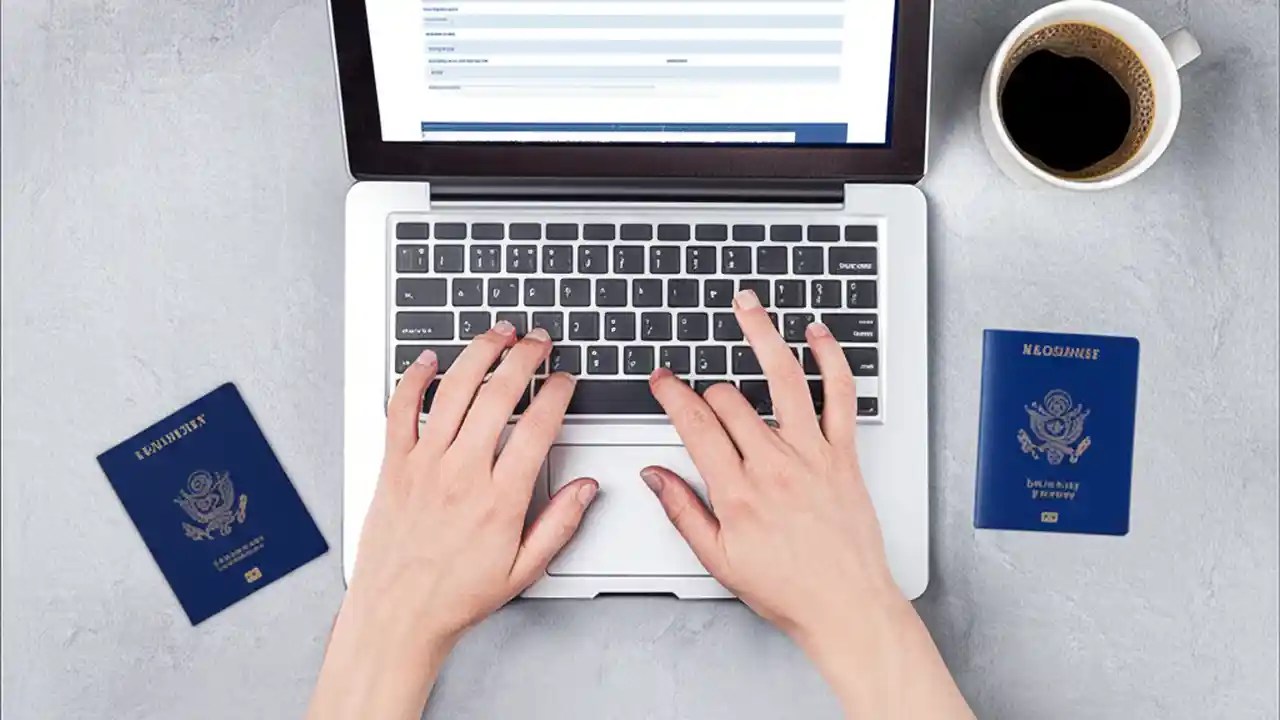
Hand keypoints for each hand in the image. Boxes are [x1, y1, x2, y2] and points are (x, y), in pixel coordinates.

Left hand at [309, 322, 597, 719]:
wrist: (397, 615)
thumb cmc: (456, 596)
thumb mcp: (525, 570)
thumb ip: (560, 524)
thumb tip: (587, 488)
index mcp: (499, 498)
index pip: (537, 426)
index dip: (557, 394)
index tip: (565, 380)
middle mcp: (462, 473)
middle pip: (498, 395)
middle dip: (525, 358)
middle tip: (539, 341)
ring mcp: (424, 465)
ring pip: (453, 391)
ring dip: (478, 354)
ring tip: (497, 334)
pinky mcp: (393, 466)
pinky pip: (400, 410)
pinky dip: (413, 379)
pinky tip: (428, 360)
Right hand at [644, 289, 972, 717]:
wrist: (847, 606)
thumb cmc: (788, 589)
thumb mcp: (718, 560)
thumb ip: (682, 511)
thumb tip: (654, 475)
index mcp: (738, 492)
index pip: (695, 425)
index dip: (672, 394)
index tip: (662, 381)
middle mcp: (774, 465)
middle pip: (729, 401)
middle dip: (705, 388)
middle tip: (696, 388)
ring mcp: (812, 455)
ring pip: (783, 379)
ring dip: (762, 335)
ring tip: (748, 305)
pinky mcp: (844, 454)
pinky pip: (841, 395)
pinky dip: (831, 359)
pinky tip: (818, 335)